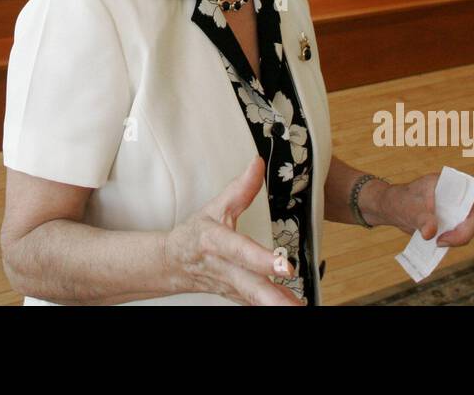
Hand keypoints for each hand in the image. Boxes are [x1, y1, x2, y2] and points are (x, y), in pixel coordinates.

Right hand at [164, 155, 304, 305]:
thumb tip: (257, 164)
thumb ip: (241, 188)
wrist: (173, 264)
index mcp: (216, 242)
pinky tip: (291, 308)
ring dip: (277, 306)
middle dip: (273, 297)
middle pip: (250, 285)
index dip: (262, 260)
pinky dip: (272, 308)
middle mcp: (224, 268)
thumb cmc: (196, 235)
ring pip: (254, 300)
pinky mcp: (237, 297)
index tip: (286, 266)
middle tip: (297, 304)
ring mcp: (230, 287)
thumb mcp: (215, 207)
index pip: (241, 251)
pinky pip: (254, 305)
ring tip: (300, 309)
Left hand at [381, 172, 473, 246]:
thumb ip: (421, 218)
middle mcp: (456, 198)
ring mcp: (454, 212)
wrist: (393, 210)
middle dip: (464, 232)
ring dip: (457, 238)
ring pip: (467, 228)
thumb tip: (431, 233)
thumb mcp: (409, 207)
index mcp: (450, 184)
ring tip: (436, 242)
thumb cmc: (401, 200)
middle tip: (443, 242)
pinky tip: (439, 245)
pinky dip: (452, 241)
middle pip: (473, 217)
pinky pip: (458, 235)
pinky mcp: (449, 224)